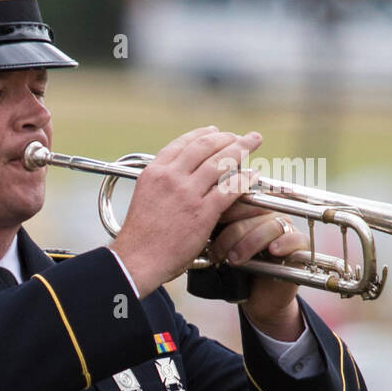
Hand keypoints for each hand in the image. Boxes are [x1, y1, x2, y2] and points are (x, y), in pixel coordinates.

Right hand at [108, 126, 261, 297]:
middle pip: (204, 146)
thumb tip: (180, 176)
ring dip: (241, 148)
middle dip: (227, 137)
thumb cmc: (141, 236)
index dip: (203, 134)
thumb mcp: (145, 196)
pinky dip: (245, 178)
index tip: (216, 131)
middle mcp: (171, 177)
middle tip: (241, 136)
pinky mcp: (202, 212)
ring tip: (253, 143)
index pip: (182, 143)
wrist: (138, 259)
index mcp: (155, 172)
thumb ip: (163, 183)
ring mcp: (187, 193)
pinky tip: (254, 174)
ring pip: (220, 162)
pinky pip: (230, 188)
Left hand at [209, 204, 310, 339]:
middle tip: (216, 252)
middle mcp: (269, 213)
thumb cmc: (238, 270)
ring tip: (235, 260)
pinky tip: (271, 252)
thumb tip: (197, 218)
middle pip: (253, 210)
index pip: (239, 198)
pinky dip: (282, 244)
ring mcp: (286, 227)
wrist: (258, 299)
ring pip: (270, 225)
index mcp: (250, 209)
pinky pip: (294, 238)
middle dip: (231, 232)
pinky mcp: (300, 244)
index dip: (224, 210)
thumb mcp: (223, 248)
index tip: (206, 226)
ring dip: (250, 243)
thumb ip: (215, 230)